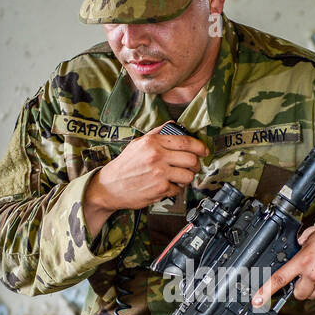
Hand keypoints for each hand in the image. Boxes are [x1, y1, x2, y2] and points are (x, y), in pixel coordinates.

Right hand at [83, 124, 207, 235]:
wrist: (110, 186)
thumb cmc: (125, 165)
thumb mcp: (138, 143)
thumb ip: (156, 133)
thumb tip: (173, 125)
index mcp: (153, 142)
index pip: (185, 141)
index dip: (199, 146)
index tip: (204, 151)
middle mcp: (157, 156)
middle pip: (191, 159)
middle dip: (196, 164)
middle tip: (194, 167)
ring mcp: (159, 173)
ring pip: (188, 175)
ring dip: (187, 178)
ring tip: (180, 177)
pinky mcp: (160, 189)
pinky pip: (178, 189)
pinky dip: (176, 189)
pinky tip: (168, 186)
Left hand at [252, 223, 314, 306]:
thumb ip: (302, 242)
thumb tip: (298, 247)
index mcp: (304, 260)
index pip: (280, 279)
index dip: (265, 291)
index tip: (257, 300)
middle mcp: (314, 275)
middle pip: (298, 294)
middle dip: (299, 287)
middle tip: (306, 275)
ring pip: (313, 295)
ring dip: (313, 287)